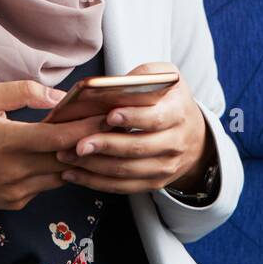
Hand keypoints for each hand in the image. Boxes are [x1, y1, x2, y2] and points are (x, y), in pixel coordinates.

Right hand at [0, 80, 111, 214]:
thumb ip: (24, 92)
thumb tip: (59, 97)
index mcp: (10, 141)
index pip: (62, 137)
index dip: (90, 127)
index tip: (110, 116)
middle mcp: (16, 171)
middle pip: (68, 159)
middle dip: (91, 143)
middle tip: (112, 127)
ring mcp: (15, 191)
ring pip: (60, 176)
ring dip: (75, 160)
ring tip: (92, 140)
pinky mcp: (13, 202)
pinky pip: (44, 187)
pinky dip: (54, 172)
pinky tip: (58, 156)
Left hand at [54, 62, 214, 194]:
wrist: (195, 136)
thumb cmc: (170, 101)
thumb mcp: (165, 77)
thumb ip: (141, 76)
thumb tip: (108, 85)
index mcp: (178, 112)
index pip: (155, 118)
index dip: (132, 117)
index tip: (109, 115)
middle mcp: (176, 142)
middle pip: (139, 147)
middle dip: (106, 145)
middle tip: (79, 143)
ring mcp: (167, 166)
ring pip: (128, 170)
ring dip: (95, 166)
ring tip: (67, 157)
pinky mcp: (155, 183)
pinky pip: (123, 186)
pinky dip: (96, 182)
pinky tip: (73, 173)